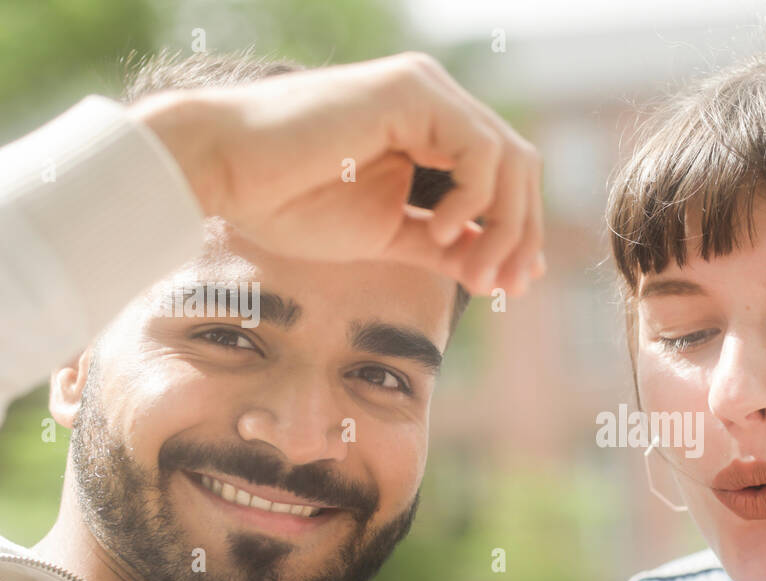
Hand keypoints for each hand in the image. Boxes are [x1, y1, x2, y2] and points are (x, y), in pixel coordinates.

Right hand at [131, 52, 543, 294]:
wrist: (223, 173)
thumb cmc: (288, 202)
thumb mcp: (388, 235)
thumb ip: (443, 245)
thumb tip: (497, 267)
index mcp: (431, 129)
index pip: (504, 178)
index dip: (518, 233)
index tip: (513, 287)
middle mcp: (436, 101)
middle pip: (520, 167)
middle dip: (522, 234)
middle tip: (507, 287)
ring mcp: (426, 90)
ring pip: (511, 159)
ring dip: (503, 227)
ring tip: (473, 272)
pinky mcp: (412, 90)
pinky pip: (481, 149)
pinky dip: (472, 199)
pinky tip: (435, 228)